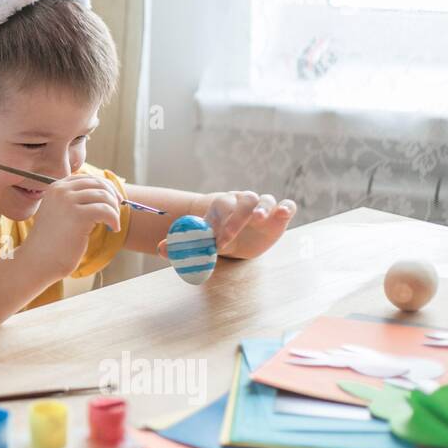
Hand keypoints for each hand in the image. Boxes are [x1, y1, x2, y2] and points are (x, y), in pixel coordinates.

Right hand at [22, 175, 121, 278]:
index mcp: (55, 187)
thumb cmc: (52, 242)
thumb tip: (107, 193)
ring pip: (104, 196)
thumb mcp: (61, 213)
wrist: (39, 260)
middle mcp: (61, 190)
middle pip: (98, 184)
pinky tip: (113, 229)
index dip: (105, 187)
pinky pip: (106, 210)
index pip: (88, 178)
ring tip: (113, 224)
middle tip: (117, 211)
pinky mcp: (78, 215)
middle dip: (113, 196)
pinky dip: (114, 219)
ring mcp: (68, 201)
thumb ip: (76, 201)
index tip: (114, 200)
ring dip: (114, 210)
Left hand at [156, 190, 295, 260]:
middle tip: (228, 239)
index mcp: (222, 204)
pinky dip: (285, 208)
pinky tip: (282, 214)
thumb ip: (181, 244)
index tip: (213, 242)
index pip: (220, 207)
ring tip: (259, 218)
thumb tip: (161, 248)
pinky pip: (286, 205)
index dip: (217, 223)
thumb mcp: (200, 242)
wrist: (236, 238)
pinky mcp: (279, 216)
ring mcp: (263, 207)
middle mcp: (243, 202)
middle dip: (236, 218)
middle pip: (243, 200)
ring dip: (262, 207)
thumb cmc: (216, 237)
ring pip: (265, 199)